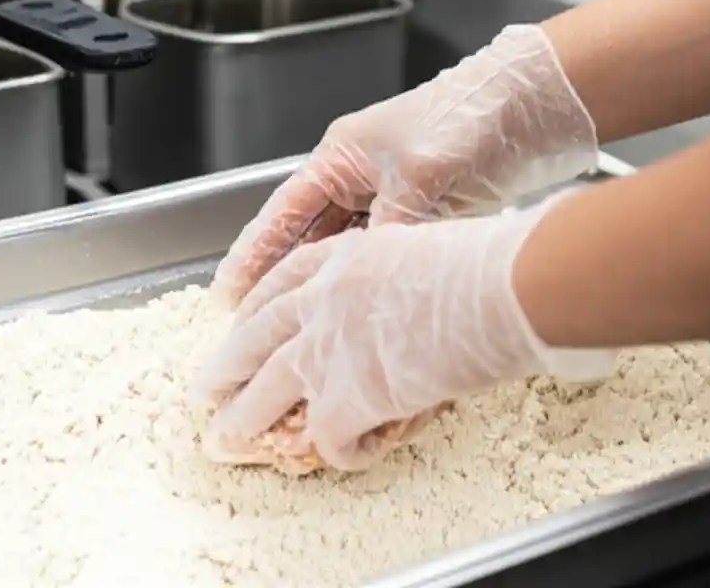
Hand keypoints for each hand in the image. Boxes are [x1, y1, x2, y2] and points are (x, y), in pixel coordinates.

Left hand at [197, 200, 585, 470]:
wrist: (505, 288)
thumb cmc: (492, 264)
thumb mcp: (427, 252)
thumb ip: (399, 280)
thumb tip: (408, 309)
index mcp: (344, 257)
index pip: (281, 282)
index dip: (253, 307)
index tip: (237, 320)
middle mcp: (323, 300)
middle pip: (254, 338)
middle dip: (224, 366)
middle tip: (204, 388)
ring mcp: (328, 349)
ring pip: (265, 395)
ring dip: (241, 423)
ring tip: (221, 441)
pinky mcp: (348, 397)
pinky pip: (328, 438)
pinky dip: (339, 453)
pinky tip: (349, 457)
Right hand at [211, 24, 597, 305]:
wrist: (533, 105)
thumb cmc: (472, 117)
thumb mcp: (420, 176)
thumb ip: (390, 229)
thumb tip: (370, 281)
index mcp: (342, 156)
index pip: (284, 212)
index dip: (252, 254)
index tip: (226, 291)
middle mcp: (362, 176)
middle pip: (309, 237)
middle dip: (284, 278)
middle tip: (259, 325)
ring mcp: (395, 195)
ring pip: (350, 250)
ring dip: (332, 285)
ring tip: (309, 329)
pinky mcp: (430, 210)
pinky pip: (390, 254)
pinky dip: (377, 281)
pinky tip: (367, 311)